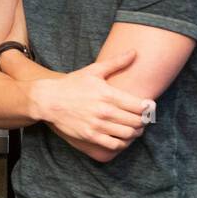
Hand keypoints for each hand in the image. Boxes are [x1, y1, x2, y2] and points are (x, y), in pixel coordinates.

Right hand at [27, 50, 151, 154]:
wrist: (48, 100)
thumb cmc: (71, 84)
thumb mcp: (93, 71)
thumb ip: (116, 62)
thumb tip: (134, 52)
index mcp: (109, 95)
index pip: (140, 106)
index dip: (149, 108)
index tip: (148, 108)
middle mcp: (105, 111)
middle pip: (137, 121)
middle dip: (144, 121)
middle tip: (143, 119)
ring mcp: (97, 125)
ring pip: (128, 134)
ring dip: (135, 132)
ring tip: (135, 128)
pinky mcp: (90, 136)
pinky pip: (114, 145)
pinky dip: (123, 143)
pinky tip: (122, 138)